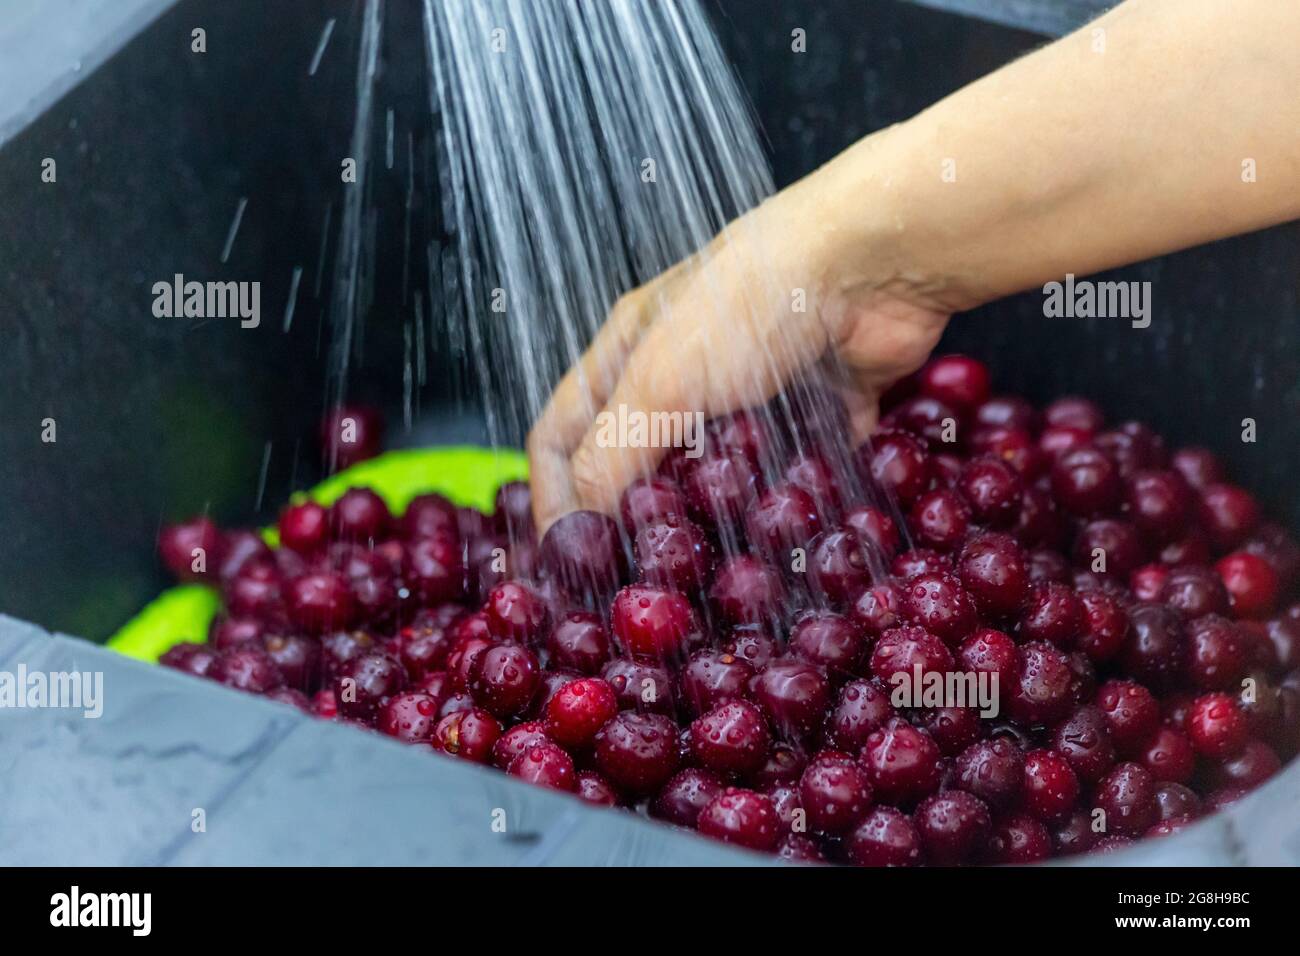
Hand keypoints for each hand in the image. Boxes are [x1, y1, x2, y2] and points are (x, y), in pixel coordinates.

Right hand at [527, 132, 952, 532]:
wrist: (872, 266)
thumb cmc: (747, 304)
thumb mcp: (660, 382)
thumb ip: (612, 457)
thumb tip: (578, 529)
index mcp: (628, 355)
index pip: (562, 436)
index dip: (553, 498)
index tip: (564, 562)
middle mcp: (684, 375)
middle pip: (640, 466)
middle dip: (637, 524)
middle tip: (641, 583)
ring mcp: (754, 394)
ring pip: (719, 479)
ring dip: (716, 522)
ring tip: (715, 571)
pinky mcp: (820, 412)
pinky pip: (793, 475)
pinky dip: (789, 507)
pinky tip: (788, 543)